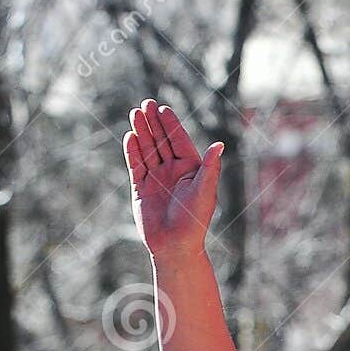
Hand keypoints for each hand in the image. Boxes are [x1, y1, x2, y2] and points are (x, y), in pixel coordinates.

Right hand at [123, 99, 223, 259]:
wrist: (176, 246)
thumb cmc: (195, 221)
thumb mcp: (205, 192)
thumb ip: (210, 168)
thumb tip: (220, 145)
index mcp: (191, 170)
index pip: (179, 142)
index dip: (171, 125)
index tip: (162, 109)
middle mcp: (174, 172)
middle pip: (162, 142)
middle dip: (153, 123)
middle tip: (145, 104)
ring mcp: (156, 179)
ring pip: (147, 150)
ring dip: (142, 132)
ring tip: (135, 114)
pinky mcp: (141, 188)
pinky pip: (136, 165)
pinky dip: (132, 151)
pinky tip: (130, 137)